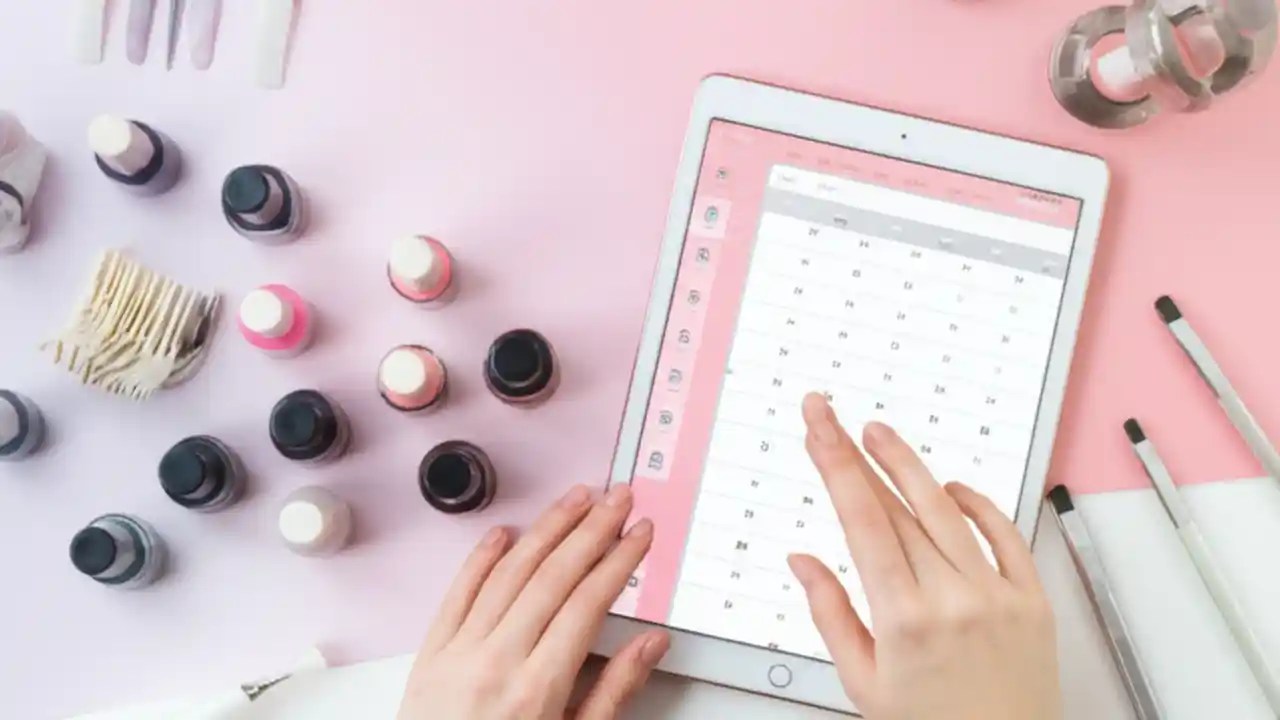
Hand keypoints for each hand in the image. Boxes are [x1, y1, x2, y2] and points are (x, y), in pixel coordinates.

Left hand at [398, 484, 669, 719]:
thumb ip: (613, 692)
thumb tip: (650, 644)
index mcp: (538, 689)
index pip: (588, 603)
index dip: (619, 560)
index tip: (640, 533)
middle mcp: (496, 661)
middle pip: (552, 575)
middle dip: (592, 529)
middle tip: (619, 497)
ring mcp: (458, 653)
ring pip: (508, 572)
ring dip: (546, 528)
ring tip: (575, 499)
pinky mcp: (429, 654)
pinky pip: (457, 592)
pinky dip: (481, 558)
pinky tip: (504, 532)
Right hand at [791, 394, 1060, 719]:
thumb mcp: (863, 683)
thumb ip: (831, 614)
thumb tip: (802, 561)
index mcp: (903, 618)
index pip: (861, 519)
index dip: (835, 463)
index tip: (818, 427)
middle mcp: (952, 598)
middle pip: (897, 505)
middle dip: (859, 454)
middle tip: (833, 415)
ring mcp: (996, 595)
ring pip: (945, 510)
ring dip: (909, 466)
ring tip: (880, 435)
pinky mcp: (1032, 600)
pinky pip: (1003, 535)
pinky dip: (976, 504)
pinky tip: (950, 486)